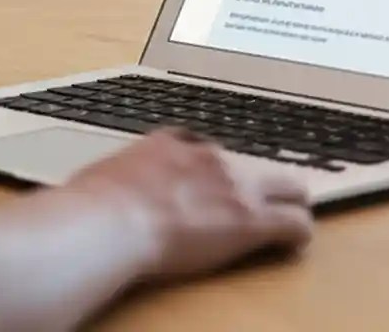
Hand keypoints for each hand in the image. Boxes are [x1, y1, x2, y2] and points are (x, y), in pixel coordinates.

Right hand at [66, 129, 312, 280]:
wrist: (108, 224)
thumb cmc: (90, 209)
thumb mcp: (101, 179)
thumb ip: (113, 182)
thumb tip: (92, 197)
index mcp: (169, 145)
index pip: (206, 148)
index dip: (215, 171)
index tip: (215, 185)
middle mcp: (209, 158)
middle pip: (257, 163)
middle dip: (265, 184)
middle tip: (265, 205)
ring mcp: (234, 187)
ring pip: (290, 187)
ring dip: (289, 205)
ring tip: (289, 222)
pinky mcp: (251, 220)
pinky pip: (294, 222)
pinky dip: (298, 233)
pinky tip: (295, 244)